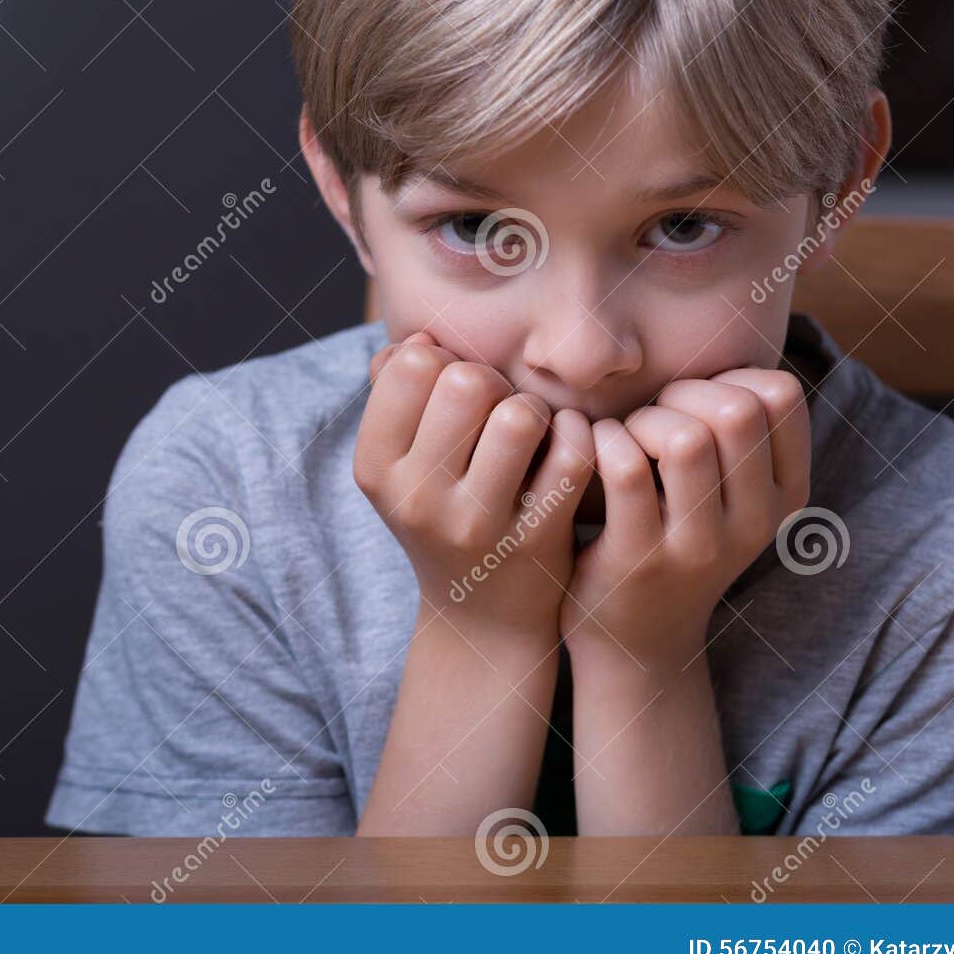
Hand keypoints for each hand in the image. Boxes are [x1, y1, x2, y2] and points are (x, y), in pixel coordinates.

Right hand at [355, 330, 594, 642]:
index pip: (410, 365)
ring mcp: (477, 525)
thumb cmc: (443, 511)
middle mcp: (416, 500)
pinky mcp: (536, 541)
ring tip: (532, 433)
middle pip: (468, 382)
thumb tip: (422, 337)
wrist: (482, 616)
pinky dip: (578, 436)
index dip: (443, 361)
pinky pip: (572, 453)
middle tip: (498, 410)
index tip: (453, 395)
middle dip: (494, 382)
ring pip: (521, 415)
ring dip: (536, 410)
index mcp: (375, 469)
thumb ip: (396, 390)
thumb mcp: (401, 462)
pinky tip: (568, 447)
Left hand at [560, 368, 810, 669]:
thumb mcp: (730, 494)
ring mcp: (699, 547)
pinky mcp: (639, 559)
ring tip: (624, 438)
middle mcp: (754, 525)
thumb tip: (731, 349)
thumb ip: (738, 432)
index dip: (727, 378)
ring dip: (642, 420)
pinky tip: (594, 452)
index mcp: (785, 496)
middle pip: (736, 410)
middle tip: (652, 416)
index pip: (782, 395)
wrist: (636, 639)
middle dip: (682, 394)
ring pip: (685, 438)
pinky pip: (625, 467)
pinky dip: (603, 441)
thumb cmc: (675, 537)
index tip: (692, 403)